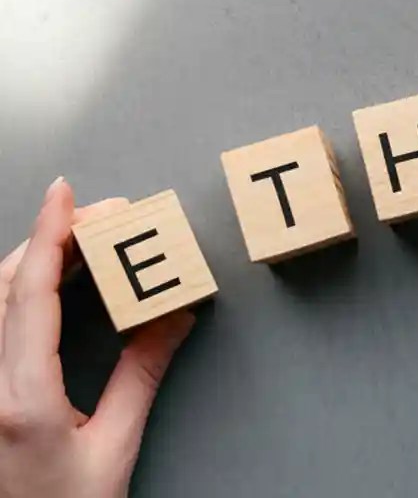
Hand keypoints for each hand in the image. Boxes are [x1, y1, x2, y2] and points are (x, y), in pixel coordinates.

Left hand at [0, 178, 193, 497]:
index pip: (29, 296)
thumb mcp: (115, 447)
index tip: (67, 195)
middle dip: (50, 238)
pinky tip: (52, 281)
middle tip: (102, 214)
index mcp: (19, 399)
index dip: (50, 237)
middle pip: (3, 287)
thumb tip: (175, 315)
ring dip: (34, 260)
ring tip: (84, 238)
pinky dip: (23, 290)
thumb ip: (142, 376)